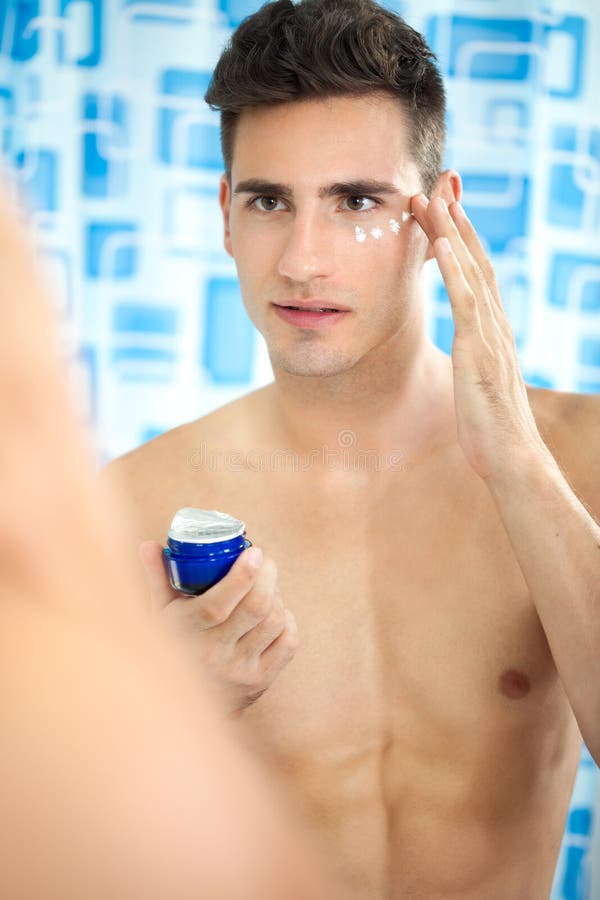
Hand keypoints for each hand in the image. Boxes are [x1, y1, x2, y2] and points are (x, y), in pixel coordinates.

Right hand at [139, 542, 298, 713]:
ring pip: (274, 621)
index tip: (253, 552)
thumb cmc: (171, 646)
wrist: (180, 708)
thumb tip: (149, 545)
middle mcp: (214, 654)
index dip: (241, 576)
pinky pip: (288, 642)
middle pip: (255, 608)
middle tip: (265, 561)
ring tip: (267, 585)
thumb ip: (157, 578)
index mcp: (187, 634)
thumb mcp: (158, 615)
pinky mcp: (260, 681)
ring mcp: (240, 670)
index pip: (219, 604)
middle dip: (267, 576)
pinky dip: (287, 620)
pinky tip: (277, 611)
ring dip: (276, 596)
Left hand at [411, 194, 549, 482]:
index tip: (446, 208)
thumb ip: (475, 359)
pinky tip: (439, 245)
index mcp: (492, 330)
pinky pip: (466, 304)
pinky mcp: (479, 351)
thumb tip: (468, 350)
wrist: (512, 457)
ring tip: (434, 198)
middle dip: (457, 221)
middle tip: (440, 183)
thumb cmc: (492, 427)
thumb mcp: (478, 384)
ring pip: (470, 272)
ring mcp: (489, 335)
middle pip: (476, 261)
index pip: (477, 273)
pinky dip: (453, 271)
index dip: (462, 239)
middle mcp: (494, 324)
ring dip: (451, 233)